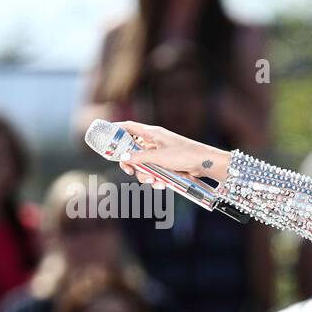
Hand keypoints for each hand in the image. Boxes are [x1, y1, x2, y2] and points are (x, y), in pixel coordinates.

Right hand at [112, 120, 230, 184]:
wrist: (205, 164)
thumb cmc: (184, 154)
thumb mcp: (158, 156)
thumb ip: (139, 157)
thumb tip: (122, 158)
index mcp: (151, 133)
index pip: (128, 127)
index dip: (115, 131)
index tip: (105, 139)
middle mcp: (154, 141)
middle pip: (132, 150)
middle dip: (130, 163)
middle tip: (129, 171)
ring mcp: (161, 153)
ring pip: (143, 164)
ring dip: (145, 174)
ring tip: (153, 181)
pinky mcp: (167, 164)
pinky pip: (155, 171)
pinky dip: (155, 178)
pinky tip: (161, 184)